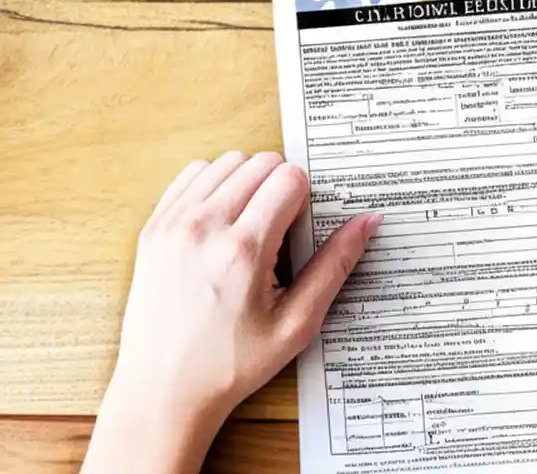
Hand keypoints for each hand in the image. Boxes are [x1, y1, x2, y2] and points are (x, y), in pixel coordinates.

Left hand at [83, 151, 380, 473]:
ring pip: (226, 161)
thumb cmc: (230, 364)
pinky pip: (191, 175)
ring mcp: (172, 225)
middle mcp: (203, 229)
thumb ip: (335, 265)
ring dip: (247, 181)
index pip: (289, 177)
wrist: (163, 390)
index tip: (299, 229)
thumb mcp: (298, 323)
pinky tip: (224, 219)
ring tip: (251, 223)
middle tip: (280, 227)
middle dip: (279, 185)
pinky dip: (214, 185)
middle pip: (259, 162)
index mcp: (243, 251)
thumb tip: (367, 221)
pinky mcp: (153, 229)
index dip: (305, 198)